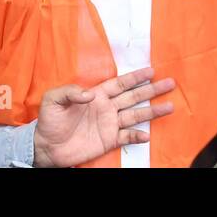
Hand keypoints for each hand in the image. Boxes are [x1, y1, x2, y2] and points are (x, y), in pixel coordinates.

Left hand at [32, 67, 174, 167]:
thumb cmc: (49, 120)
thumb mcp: (53, 99)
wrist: (47, 146)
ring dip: (152, 111)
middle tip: (170, 83)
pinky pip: (126, 137)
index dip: (135, 77)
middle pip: (133, 97)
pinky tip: (147, 135)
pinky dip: (137, 136)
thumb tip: (90, 94)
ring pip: (135, 115)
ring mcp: (109, 124)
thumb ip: (70, 92)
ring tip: (170, 106)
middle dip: (151, 90)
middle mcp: (106, 108)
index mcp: (95, 95)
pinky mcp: (108, 141)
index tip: (151, 70)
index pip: (119, 83)